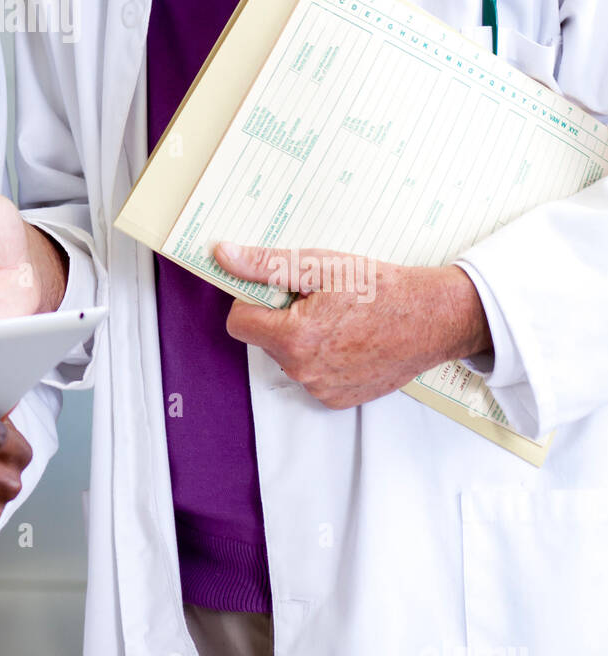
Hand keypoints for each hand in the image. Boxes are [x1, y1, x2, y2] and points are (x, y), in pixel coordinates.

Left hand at [213, 242, 491, 409]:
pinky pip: (314, 374)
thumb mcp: (319, 266)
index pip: (239, 323)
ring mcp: (323, 390)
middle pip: (266, 339)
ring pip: (290, 357)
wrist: (432, 318)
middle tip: (318, 298)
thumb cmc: (380, 289)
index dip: (253, 300)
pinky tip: (350, 338)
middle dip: (281, 317)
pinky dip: (324, 356)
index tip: (277, 289)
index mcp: (294, 339)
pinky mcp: (340, 399)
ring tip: (340, 318)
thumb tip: (223, 256)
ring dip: (303, 337)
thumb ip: (265, 265)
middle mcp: (304, 372)